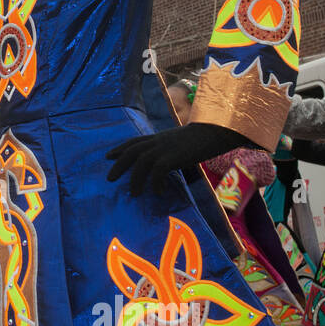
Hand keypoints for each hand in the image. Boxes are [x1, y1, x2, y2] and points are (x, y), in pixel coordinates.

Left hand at [105, 122, 251, 195]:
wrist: (216, 131)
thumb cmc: (202, 138)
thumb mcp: (181, 142)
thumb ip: (170, 149)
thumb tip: (166, 162)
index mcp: (159, 137)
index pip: (135, 141)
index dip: (120, 148)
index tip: (108, 156)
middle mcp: (159, 141)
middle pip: (132, 151)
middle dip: (119, 164)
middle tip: (110, 178)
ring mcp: (165, 148)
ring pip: (141, 162)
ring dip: (135, 179)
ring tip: (134, 193)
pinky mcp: (174, 156)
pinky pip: (158, 171)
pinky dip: (155, 183)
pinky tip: (158, 192)